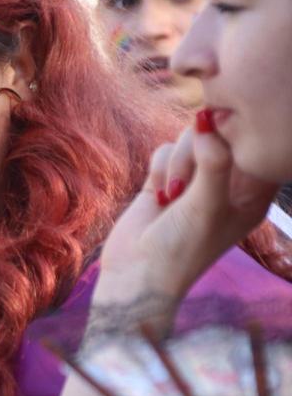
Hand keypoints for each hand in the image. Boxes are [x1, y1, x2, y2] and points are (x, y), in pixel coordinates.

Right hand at [88, 118, 277, 339]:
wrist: (137, 274)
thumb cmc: (181, 249)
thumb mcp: (206, 207)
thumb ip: (213, 162)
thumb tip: (205, 121)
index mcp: (252, 194)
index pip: (257, 149)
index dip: (240, 138)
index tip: (217, 148)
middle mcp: (227, 185)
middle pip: (221, 136)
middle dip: (201, 149)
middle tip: (188, 180)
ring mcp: (195, 181)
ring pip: (190, 140)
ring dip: (177, 161)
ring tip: (171, 194)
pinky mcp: (164, 180)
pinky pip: (164, 150)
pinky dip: (158, 167)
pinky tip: (157, 195)